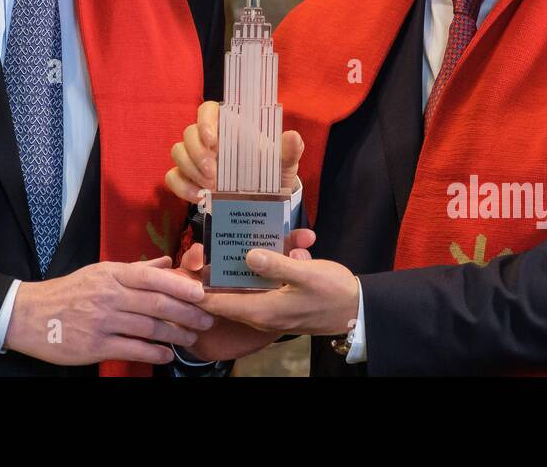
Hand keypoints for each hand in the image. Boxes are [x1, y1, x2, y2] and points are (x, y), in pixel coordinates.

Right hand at [4, 256, 213, 364]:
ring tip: (191, 338)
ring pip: (149, 328)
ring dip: (175, 335)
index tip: (202, 294)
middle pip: (157, 304)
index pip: (152, 277)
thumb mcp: (100, 272)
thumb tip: (166, 262)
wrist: (30, 315)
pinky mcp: (95, 345)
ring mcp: (103, 321)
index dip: (180, 286)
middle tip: (207, 320)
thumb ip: (135, 270)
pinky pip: (132, 350)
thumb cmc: (69, 292)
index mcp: (112, 275)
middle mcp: (109, 296)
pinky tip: (167, 355)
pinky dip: (154, 354)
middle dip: (187, 313)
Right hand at [166, 100, 303, 203]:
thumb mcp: (284, 161)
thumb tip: (292, 136)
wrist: (267, 199)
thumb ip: (289, 149)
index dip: (205, 120)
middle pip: (188, 133)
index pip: (207, 110)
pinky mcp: (187, 178)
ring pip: (177, 152)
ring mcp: (195, 158)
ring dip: (191, 169)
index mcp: (229, 126)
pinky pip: (172, 177)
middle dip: (197, 153)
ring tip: (211, 187)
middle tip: (214, 174)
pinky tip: (199, 197)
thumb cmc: (272, 170)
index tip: (213, 140)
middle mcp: (208, 139)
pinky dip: (182, 187)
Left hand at [198, 250, 358, 337]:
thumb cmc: (333, 294)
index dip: (198, 289)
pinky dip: (277, 263)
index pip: (218, 303)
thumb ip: (276, 265)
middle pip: (231, 289)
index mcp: (262, 310)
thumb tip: (248, 255)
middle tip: (224, 235)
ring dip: (260, 258)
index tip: (187, 266)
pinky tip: (299, 245)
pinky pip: (270, 280)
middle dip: (227, 263)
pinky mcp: (283, 299)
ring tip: (280, 236)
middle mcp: (262, 312)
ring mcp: (272, 306)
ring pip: (253, 280)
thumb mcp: (306, 275)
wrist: (359, 309)